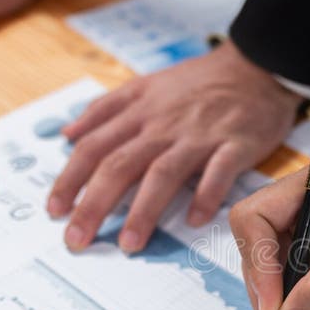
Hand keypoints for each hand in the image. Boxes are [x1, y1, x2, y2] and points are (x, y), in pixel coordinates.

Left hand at [48, 40, 302, 251]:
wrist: (254, 66)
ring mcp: (199, 135)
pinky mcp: (235, 143)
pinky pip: (218, 172)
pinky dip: (206, 196)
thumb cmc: (200, 81)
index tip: (54, 209)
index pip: (94, 148)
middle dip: (94, 204)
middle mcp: (163, 125)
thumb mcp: (145, 84)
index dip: (70, 180)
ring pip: (163, 173)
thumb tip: (69, 133)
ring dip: (143, 211)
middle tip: (77, 238)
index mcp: (139, 112)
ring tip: (129, 243)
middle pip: (120, 165)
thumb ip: (106, 110)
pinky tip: (195, 219)